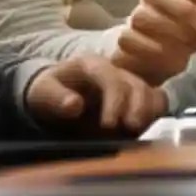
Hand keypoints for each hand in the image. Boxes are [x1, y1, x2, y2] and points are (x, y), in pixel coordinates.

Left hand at [26, 56, 167, 136]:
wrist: (54, 95)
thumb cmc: (46, 93)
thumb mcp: (41, 93)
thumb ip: (55, 98)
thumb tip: (74, 105)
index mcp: (91, 64)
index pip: (111, 78)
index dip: (114, 100)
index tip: (109, 124)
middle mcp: (114, 70)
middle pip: (135, 84)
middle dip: (136, 107)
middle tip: (130, 128)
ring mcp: (127, 83)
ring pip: (150, 92)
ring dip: (148, 111)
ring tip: (138, 130)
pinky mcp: (135, 97)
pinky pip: (155, 101)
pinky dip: (154, 113)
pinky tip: (146, 128)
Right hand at [114, 0, 195, 85]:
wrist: (158, 61)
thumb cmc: (186, 36)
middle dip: (193, 19)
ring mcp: (134, 16)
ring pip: (145, 17)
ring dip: (173, 36)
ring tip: (190, 52)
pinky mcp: (123, 40)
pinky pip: (131, 40)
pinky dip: (154, 51)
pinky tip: (171, 61)